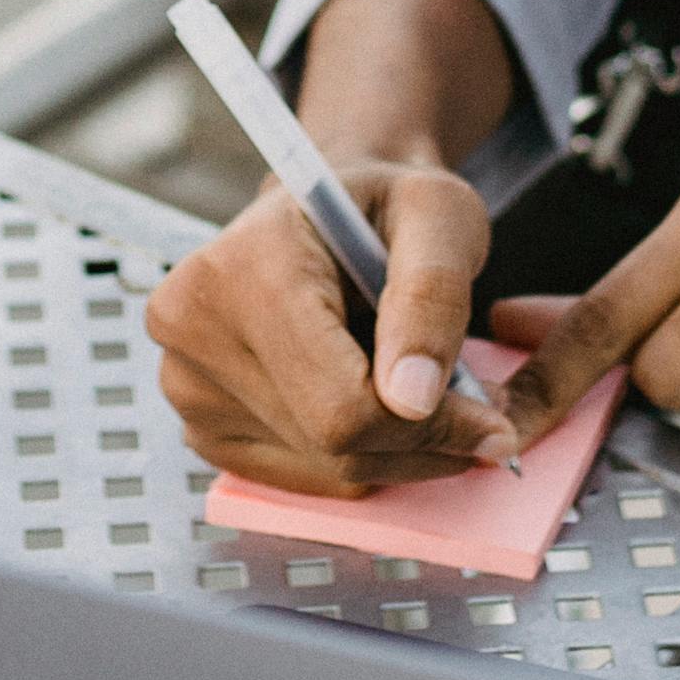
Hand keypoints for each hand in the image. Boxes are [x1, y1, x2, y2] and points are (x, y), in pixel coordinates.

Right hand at [144, 154, 513, 494]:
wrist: (326, 208)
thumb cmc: (385, 203)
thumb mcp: (438, 216)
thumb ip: (432, 297)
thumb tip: (414, 400)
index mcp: (240, 269)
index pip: (341, 406)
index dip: (433, 431)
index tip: (494, 425)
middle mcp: (191, 329)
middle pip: (331, 444)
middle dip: (421, 442)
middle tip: (476, 410)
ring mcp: (185, 384)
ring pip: (322, 468)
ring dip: (393, 449)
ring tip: (413, 383)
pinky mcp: (199, 424)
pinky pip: (301, 476)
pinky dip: (356, 456)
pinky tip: (368, 396)